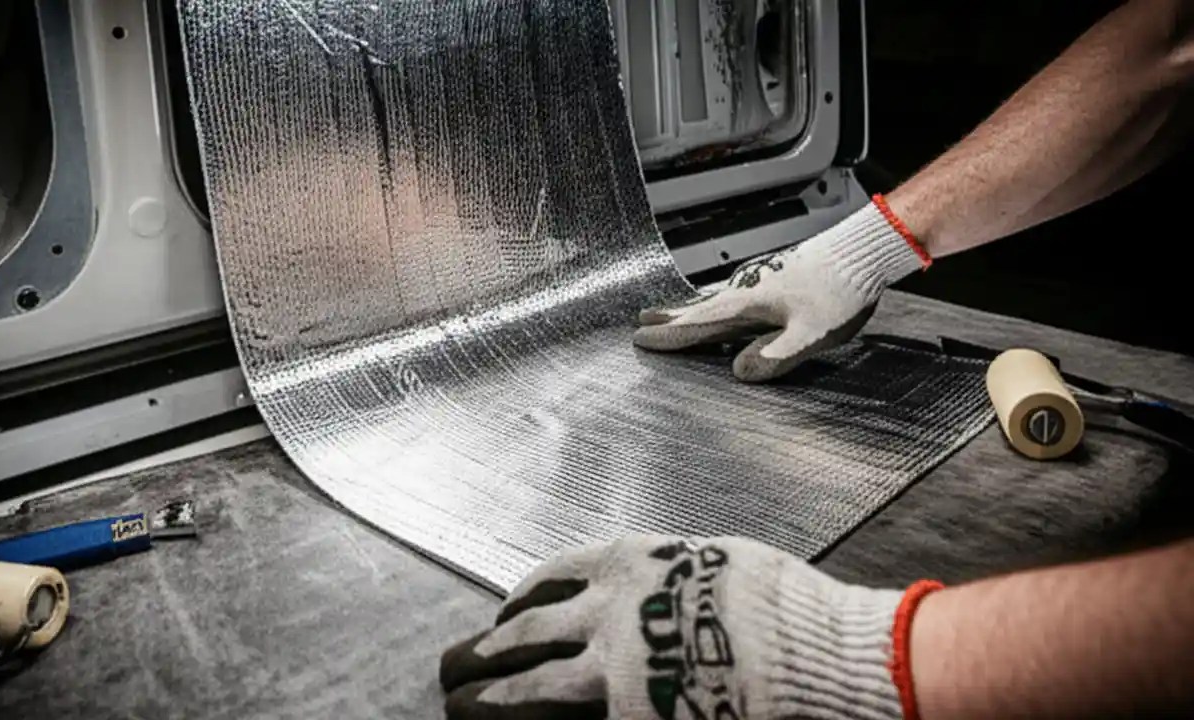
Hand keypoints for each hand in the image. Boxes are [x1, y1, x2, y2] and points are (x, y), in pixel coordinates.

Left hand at [439, 535, 905, 719]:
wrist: (821, 655)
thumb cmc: (785, 608)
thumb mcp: (715, 563)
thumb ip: (666, 576)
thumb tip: (641, 593)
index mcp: (630, 566)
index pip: (551, 580)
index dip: (520, 600)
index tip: (505, 613)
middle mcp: (610, 616)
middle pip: (522, 636)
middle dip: (481, 654)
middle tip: (453, 666)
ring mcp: (618, 674)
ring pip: (527, 689)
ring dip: (484, 700)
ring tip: (456, 706)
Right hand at [633, 199, 927, 381]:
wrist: (862, 251)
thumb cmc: (839, 292)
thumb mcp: (810, 334)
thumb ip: (775, 355)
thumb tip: (739, 373)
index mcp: (747, 304)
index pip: (698, 324)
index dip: (669, 335)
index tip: (640, 339)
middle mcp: (746, 289)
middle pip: (698, 308)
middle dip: (670, 318)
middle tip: (641, 322)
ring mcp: (759, 280)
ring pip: (713, 299)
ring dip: (689, 309)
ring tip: (671, 314)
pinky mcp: (774, 276)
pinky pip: (731, 293)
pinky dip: (714, 302)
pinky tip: (721, 303)